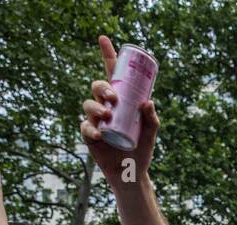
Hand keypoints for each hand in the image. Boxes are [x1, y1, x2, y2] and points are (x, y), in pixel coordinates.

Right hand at [81, 36, 158, 182]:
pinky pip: (85, 127)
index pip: (111, 73)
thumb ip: (152, 118)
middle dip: (102, 88)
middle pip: (97, 87)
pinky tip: (99, 134)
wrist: (133, 174)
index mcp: (120, 100)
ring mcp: (96, 121)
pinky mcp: (90, 136)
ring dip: (95, 107)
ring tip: (107, 115)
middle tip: (113, 98)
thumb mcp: (151, 133)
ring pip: (88, 105)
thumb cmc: (142, 150)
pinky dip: (90, 129)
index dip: (107, 55)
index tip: (104, 39)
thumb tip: (148, 101)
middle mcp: (106, 107)